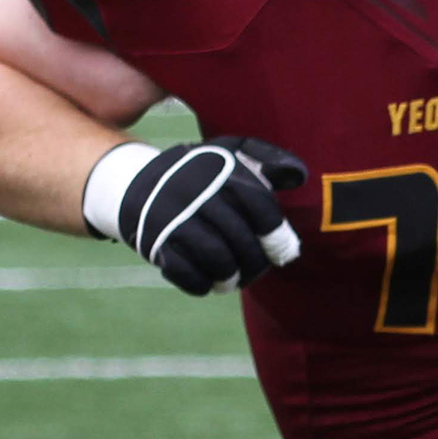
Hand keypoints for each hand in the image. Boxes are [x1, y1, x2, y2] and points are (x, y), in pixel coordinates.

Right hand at [94, 136, 307, 294]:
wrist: (138, 184)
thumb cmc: (199, 174)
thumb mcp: (228, 153)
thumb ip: (265, 159)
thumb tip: (299, 175)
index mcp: (221, 170)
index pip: (260, 206)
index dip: (276, 234)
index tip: (281, 250)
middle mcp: (198, 192)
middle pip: (240, 238)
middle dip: (254, 262)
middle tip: (256, 270)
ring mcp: (174, 218)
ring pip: (216, 258)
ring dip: (231, 276)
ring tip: (233, 279)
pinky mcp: (156, 242)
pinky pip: (187, 273)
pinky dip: (202, 285)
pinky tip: (208, 283)